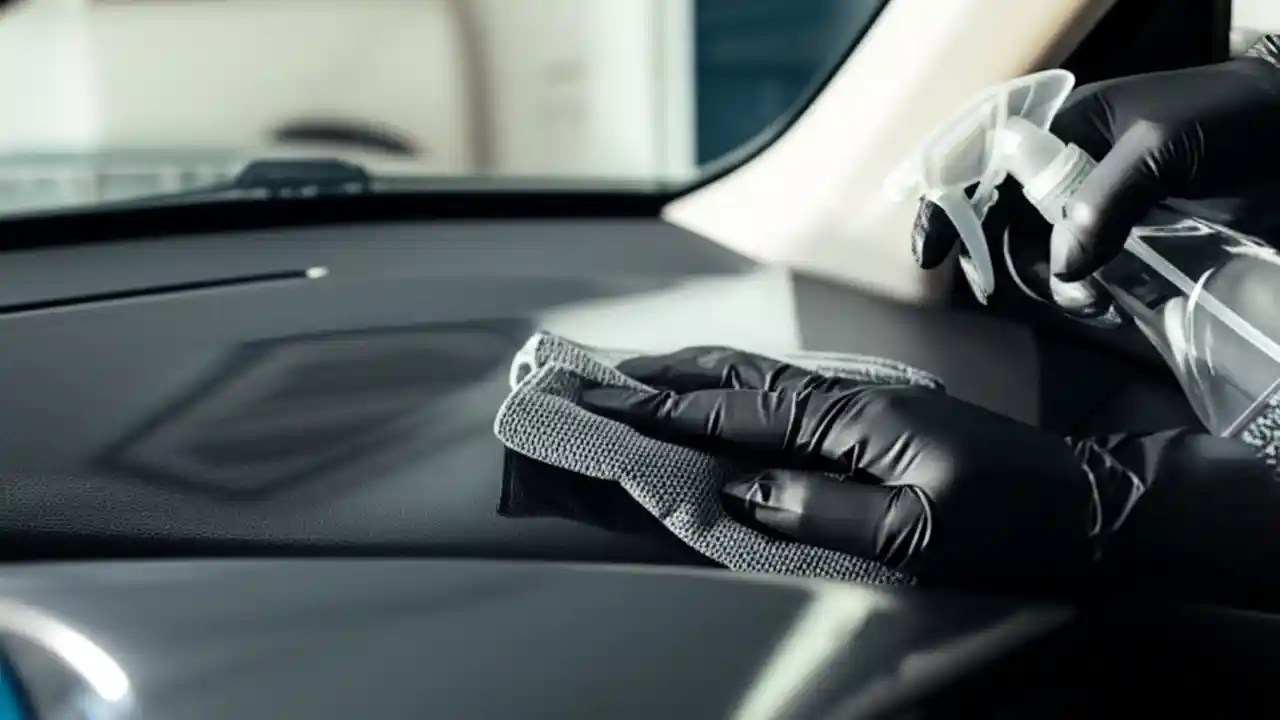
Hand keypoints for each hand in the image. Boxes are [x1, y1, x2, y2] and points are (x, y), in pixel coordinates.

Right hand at [579, 348, 1144, 587]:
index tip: (599, 401)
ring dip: (692, 381)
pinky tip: (716, 408)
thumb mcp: (916, 531)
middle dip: (661, 378)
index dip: (662, 410)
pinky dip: (734, 399)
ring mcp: (864, 404)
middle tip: (593, 377)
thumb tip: (738, 490)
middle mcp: (851, 398)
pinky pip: (785, 400)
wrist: (1089, 506)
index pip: (735, 413)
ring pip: (758, 381)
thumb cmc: (1010, 522)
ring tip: (634, 384)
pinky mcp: (876, 419)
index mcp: (853, 419)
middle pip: (736, 377)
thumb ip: (821, 509)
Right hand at [914, 56, 1279, 307]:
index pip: (982, 162)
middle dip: (1014, 260)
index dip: (947, 204)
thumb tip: (1062, 267)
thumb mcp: (1161, 147)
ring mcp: (1104, 206)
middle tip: (1052, 287)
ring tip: (1094, 301)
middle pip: (1007, 222)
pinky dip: (1091, 296)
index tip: (931, 254)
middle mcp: (1074, 168)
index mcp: (1066, 128)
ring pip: (1047, 256)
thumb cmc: (1232, 120)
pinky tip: (1114, 305)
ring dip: (1059, 286)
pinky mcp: (1136, 240)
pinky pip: (1090, 274)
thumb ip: (1103, 202)